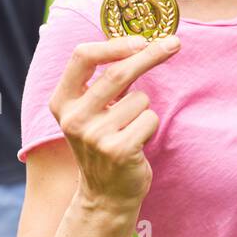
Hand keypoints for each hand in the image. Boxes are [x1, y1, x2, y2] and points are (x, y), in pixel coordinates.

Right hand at [48, 35, 180, 207]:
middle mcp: (73, 118)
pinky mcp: (118, 150)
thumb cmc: (104, 143)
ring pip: (140, 99)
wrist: (105, 196)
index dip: (114, 44)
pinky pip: (150, 119)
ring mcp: (95, 136)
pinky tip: (137, 143)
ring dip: (145, 109)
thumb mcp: (91, 112)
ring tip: (131, 129)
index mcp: (62, 102)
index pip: (82, 56)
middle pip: (116, 73)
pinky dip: (150, 127)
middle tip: (174, 43)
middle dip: (150, 55)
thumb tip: (139, 42)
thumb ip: (103, 80)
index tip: (141, 40)